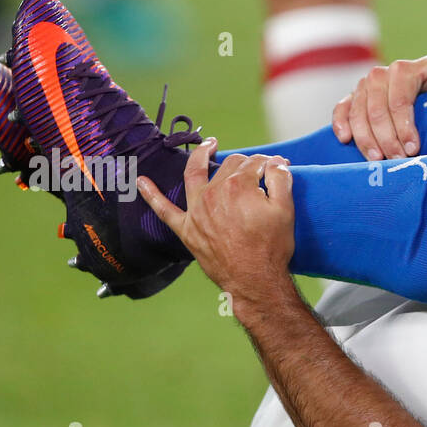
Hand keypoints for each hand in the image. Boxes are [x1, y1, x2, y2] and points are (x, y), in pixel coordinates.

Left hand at [138, 140, 294, 311]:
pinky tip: (141, 181)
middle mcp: (213, 192)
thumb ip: (281, 179)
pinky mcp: (187, 230)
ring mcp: (197, 210)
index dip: (269, 164)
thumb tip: (275, 163)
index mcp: (238, 186)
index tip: (278, 168)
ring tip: (208, 146)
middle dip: (247, 164)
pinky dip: (151, 195)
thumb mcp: (286, 211)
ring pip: (194, 173)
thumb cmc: (271, 248)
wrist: (254, 281)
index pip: (254, 163)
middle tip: (261, 171)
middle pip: (230, 165)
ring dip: (199, 156)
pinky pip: (164, 210)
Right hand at [332, 53, 426, 160]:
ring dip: (365, 139)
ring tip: (377, 159)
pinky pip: (342, 108)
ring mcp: (365, 86)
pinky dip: (340, 123)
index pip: (399, 101)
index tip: (413, 149)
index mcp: (403, 70)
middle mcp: (380, 75)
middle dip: (386, 139)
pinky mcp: (355, 97)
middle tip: (397, 160)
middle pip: (377, 111)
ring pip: (358, 113)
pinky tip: (345, 139)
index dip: (404, 127)